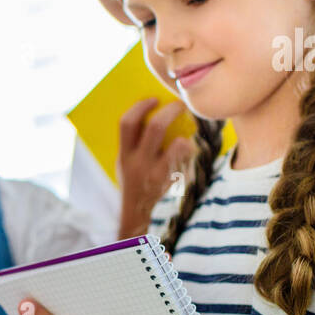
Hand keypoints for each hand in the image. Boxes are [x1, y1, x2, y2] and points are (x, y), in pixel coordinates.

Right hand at [116, 98, 193, 236]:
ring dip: (185, 132)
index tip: (153, 99)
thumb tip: (153, 112)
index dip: (140, 106)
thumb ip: (135, 142)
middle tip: (180, 105)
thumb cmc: (134, 181)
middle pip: (155, 127)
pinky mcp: (172, 183)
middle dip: (170, 111)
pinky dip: (191, 151)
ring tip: (188, 129)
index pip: (127, 123)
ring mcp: (156, 174)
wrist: (137, 214)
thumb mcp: (126, 162)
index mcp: (124, 155)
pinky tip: (189, 149)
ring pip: (177, 145)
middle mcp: (138, 163)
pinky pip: (187, 161)